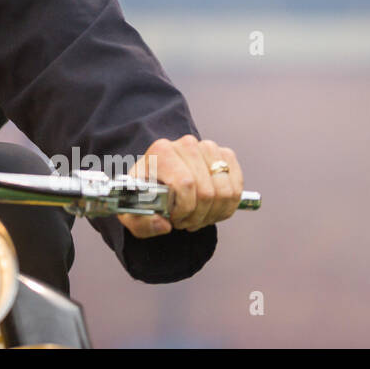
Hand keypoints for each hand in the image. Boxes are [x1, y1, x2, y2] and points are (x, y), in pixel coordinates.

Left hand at [117, 134, 243, 238]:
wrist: (156, 179)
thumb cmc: (144, 194)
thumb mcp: (132, 211)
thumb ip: (141, 223)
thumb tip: (164, 224)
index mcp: (160, 151)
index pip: (185, 183)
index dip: (184, 209)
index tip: (174, 219)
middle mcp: (186, 144)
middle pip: (207, 191)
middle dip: (198, 215)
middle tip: (185, 222)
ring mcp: (208, 147)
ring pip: (225, 191)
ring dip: (214, 213)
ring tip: (198, 218)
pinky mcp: (225, 156)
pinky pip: (237, 188)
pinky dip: (228, 206)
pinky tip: (212, 210)